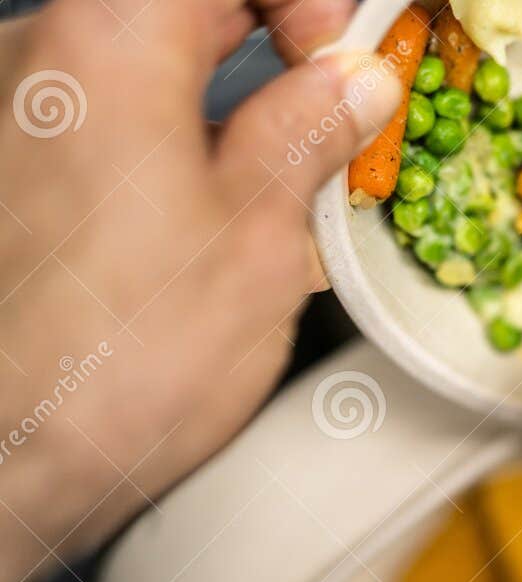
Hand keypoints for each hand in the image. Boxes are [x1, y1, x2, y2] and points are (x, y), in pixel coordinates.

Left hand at [0, 0, 399, 581]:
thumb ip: (307, 135)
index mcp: (110, 40)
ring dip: (217, 108)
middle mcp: (37, 57)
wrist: (4, 461)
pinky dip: (161, 152)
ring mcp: (5, 115)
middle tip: (331, 123)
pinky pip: (94, 125)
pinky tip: (198, 230)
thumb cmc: (116, 364)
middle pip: (177, 9)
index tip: (343, 66)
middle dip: (270, 48)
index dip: (309, 4)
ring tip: (271, 196)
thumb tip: (351, 84)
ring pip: (137, 68)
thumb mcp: (259, 239)